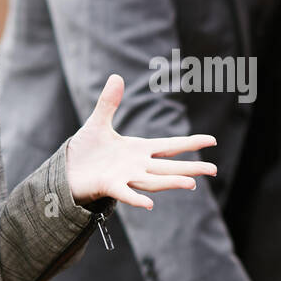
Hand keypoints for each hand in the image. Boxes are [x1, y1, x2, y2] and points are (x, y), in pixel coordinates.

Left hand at [65, 73, 216, 208]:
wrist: (67, 170)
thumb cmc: (85, 150)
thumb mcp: (98, 123)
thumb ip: (109, 102)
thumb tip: (116, 76)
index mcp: (138, 149)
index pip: (170, 145)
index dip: (190, 143)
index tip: (212, 140)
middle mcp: (137, 165)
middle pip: (169, 167)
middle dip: (191, 168)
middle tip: (213, 170)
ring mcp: (125, 177)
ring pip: (153, 181)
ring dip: (171, 182)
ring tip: (191, 183)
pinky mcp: (109, 186)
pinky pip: (125, 193)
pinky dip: (136, 199)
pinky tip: (149, 204)